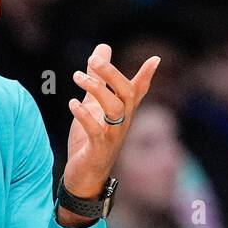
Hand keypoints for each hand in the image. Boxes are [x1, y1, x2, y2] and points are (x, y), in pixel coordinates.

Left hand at [63, 45, 159, 199]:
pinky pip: (96, 131)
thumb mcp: (93, 105)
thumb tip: (101, 50)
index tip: (155, 59)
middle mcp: (122, 122)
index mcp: (123, 112)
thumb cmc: (91, 140)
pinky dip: (85, 116)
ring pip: (115, 109)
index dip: (146, 76)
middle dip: (112, 74)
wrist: (85, 177)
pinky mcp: (99, 149)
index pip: (138, 90)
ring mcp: (113, 136)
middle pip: (127, 93)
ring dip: (97, 90)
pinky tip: (72, 103)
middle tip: (93, 59)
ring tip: (77, 77)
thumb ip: (98, 80)